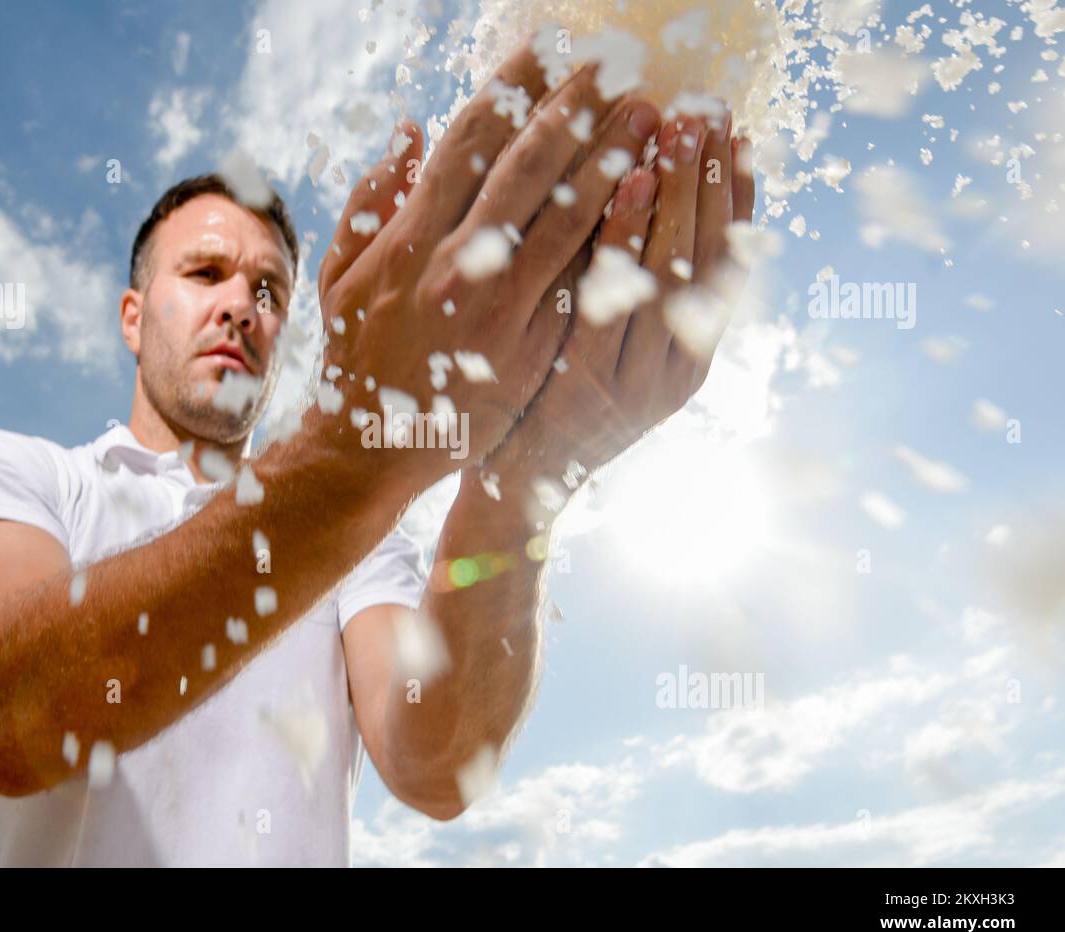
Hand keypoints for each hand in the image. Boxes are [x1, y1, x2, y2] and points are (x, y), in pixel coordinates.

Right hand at [313, 42, 661, 481]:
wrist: (371, 447)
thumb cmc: (355, 355)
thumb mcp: (341, 275)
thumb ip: (372, 202)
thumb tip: (409, 132)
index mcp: (409, 237)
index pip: (467, 143)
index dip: (510, 90)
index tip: (544, 51)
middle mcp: (454, 266)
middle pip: (526, 170)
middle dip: (574, 111)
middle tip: (616, 69)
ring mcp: (496, 310)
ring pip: (566, 221)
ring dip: (612, 163)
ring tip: (649, 119)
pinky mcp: (530, 350)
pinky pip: (580, 285)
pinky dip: (615, 240)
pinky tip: (649, 205)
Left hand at [480, 112, 756, 496]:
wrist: (521, 487)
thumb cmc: (560, 404)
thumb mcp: (615, 356)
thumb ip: (639, 299)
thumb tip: (654, 208)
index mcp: (691, 361)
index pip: (729, 269)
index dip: (738, 200)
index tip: (742, 139)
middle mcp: (677, 370)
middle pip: (709, 262)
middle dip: (710, 181)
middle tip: (707, 113)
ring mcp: (636, 379)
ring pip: (674, 274)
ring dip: (679, 195)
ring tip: (677, 131)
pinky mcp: (590, 381)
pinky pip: (618, 295)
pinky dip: (628, 235)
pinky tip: (632, 184)